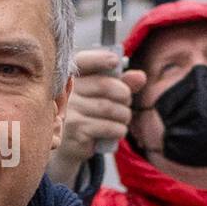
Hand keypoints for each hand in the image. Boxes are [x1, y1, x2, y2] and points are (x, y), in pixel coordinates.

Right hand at [48, 49, 146, 186]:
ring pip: (110, 108)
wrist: (68, 146)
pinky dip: (119, 129)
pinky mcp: (77, 131)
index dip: (99, 59)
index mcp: (70, 78)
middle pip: (105, 86)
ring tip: (122, 118)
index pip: (82, 61)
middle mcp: (66, 93)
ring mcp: (70, 112)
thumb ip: (122, 83)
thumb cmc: (87, 115)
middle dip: (124, 94)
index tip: (115, 62)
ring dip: (124, 115)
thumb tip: (140, 77)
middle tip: (126, 101)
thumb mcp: (103, 96)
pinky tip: (116, 131)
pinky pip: (109, 127)